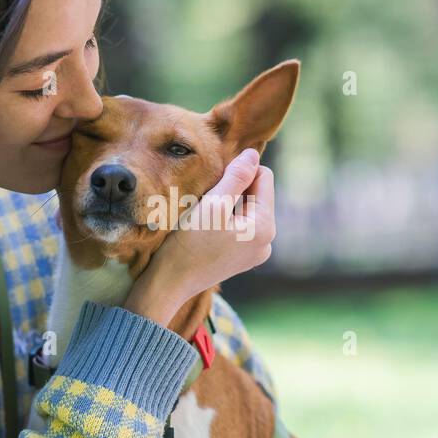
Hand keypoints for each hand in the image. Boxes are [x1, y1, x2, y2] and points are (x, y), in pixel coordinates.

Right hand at [124, 148, 275, 326]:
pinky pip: (239, 225)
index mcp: (265, 227)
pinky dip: (224, 218)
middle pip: (256, 194)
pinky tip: (206, 226)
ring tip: (204, 213)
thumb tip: (253, 153)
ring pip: (246, 209)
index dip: (239, 171)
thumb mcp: (213, 204)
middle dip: (234, 189)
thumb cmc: (189, 243)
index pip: (263, 177)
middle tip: (206, 198)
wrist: (170, 283)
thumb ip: (236, 177)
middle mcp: (267, 242)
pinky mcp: (241, 258)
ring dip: (227, 203)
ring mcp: (255, 252)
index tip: (215, 180)